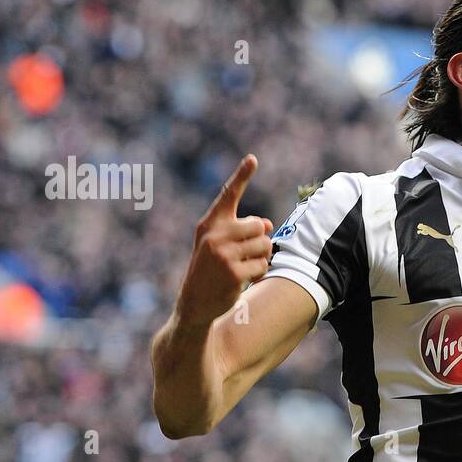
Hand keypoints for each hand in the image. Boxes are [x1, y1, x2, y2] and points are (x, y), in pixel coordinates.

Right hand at [176, 155, 272, 326]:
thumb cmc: (211, 270)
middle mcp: (214, 234)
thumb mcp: (221, 246)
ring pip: (264, 244)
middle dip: (259, 240)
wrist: (194, 303)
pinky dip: (259, 272)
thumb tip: (267, 224)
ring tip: (242, 266)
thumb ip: (242, 231)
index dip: (241, 175)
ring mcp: (223, 253)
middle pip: (258, 225)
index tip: (252, 158)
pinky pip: (263, 265)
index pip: (228, 195)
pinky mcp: (233, 272)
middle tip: (244, 254)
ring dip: (261, 257)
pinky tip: (243, 279)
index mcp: (210, 224)